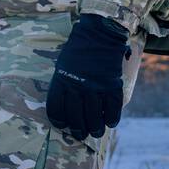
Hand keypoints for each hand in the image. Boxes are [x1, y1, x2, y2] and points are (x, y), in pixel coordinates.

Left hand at [46, 13, 127, 140]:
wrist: (99, 33)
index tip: (63, 126)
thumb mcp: (63, 64)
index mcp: (61, 79)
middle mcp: (77, 85)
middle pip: (75, 115)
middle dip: (78, 128)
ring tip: (96, 133)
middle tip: (80, 134)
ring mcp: (95, 86)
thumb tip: (66, 105)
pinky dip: (112, 117)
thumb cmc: (78, 49)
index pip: (56, 107)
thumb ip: (64, 83)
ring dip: (95, 127)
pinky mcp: (111, 84)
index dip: (59, 120)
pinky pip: (112, 107)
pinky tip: (110, 123)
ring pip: (94, 114)